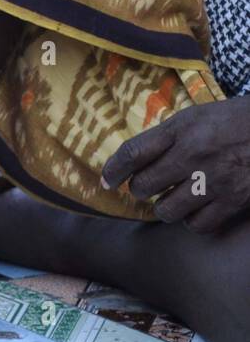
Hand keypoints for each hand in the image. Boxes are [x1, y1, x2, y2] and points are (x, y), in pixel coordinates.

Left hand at [102, 95, 249, 232]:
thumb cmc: (235, 121)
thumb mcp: (196, 117)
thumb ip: (166, 136)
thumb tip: (135, 160)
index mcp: (181, 130)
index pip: (133, 153)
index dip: (113, 170)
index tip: (107, 180)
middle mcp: (194, 155)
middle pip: (145, 185)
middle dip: (139, 189)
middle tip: (145, 187)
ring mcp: (214, 180)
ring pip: (167, 210)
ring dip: (164, 207)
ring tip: (171, 199)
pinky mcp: (234, 201)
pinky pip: (197, 225)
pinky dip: (191, 221)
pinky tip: (194, 210)